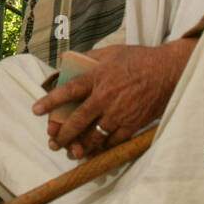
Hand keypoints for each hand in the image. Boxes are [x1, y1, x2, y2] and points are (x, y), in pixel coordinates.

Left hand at [32, 40, 196, 159]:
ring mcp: (119, 113)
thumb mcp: (112, 51)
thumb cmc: (139, 59)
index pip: (68, 91)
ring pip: (94, 136)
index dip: (50, 102)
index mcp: (98, 76)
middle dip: (62, 134)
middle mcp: (106, 97)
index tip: (36, 110)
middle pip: (77, 121)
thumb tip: (67, 61)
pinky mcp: (132, 123)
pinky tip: (96, 149)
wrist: (168, 71)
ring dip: (81, 146)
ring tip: (72, 152)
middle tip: (53, 142)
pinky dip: (103, 147)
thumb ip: (89, 57)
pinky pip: (113, 141)